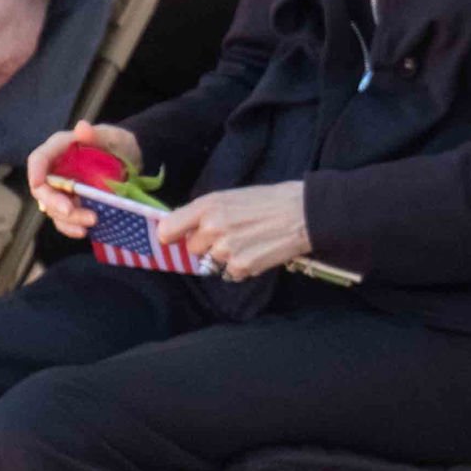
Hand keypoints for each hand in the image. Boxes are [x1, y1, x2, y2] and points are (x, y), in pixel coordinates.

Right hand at [27, 121, 142, 236]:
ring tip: (92, 221)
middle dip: (55, 203)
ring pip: (53, 209)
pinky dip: (72, 227)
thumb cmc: (119, 144)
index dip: (34, 173)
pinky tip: (84, 231)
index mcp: (59, 149)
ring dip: (69, 218)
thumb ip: (97, 134)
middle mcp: (56, 170)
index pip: (38, 160)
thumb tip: (82, 127)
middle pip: (43, 190)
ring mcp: (62, 189)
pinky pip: (64, 220)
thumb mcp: (113, 137)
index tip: (38, 186)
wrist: (132, 162)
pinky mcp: (72, 204)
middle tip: (71, 211)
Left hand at [157, 179, 312, 278]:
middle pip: (192, 249)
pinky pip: (229, 274)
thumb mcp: (231, 196)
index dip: (171, 235)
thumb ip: (205, 212)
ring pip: (210, 263)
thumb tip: (183, 228)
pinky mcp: (241, 267)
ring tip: (248, 242)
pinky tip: (256, 252)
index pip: (168, 228)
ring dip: (225, 258)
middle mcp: (212, 227)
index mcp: (208, 206)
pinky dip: (241, 267)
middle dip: (207, 245)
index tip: (176, 238)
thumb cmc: (269, 201)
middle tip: (231, 234)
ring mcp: (226, 249)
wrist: (303, 213)